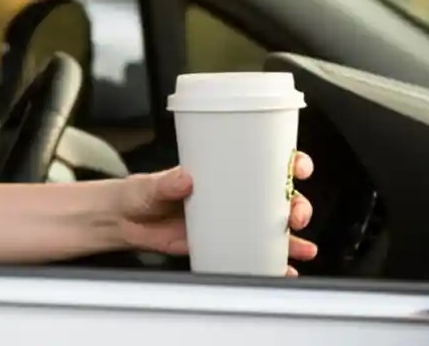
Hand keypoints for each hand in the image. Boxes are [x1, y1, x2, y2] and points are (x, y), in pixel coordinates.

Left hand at [117, 151, 317, 275]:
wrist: (126, 221)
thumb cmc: (141, 193)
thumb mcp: (151, 184)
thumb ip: (166, 182)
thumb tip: (184, 179)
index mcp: (221, 170)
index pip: (263, 160)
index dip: (288, 162)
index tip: (298, 167)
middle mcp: (232, 194)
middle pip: (278, 196)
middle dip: (297, 204)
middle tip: (296, 214)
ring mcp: (230, 220)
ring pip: (272, 226)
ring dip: (292, 237)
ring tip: (302, 247)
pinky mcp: (221, 243)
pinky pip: (252, 252)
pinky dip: (271, 261)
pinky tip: (284, 268)